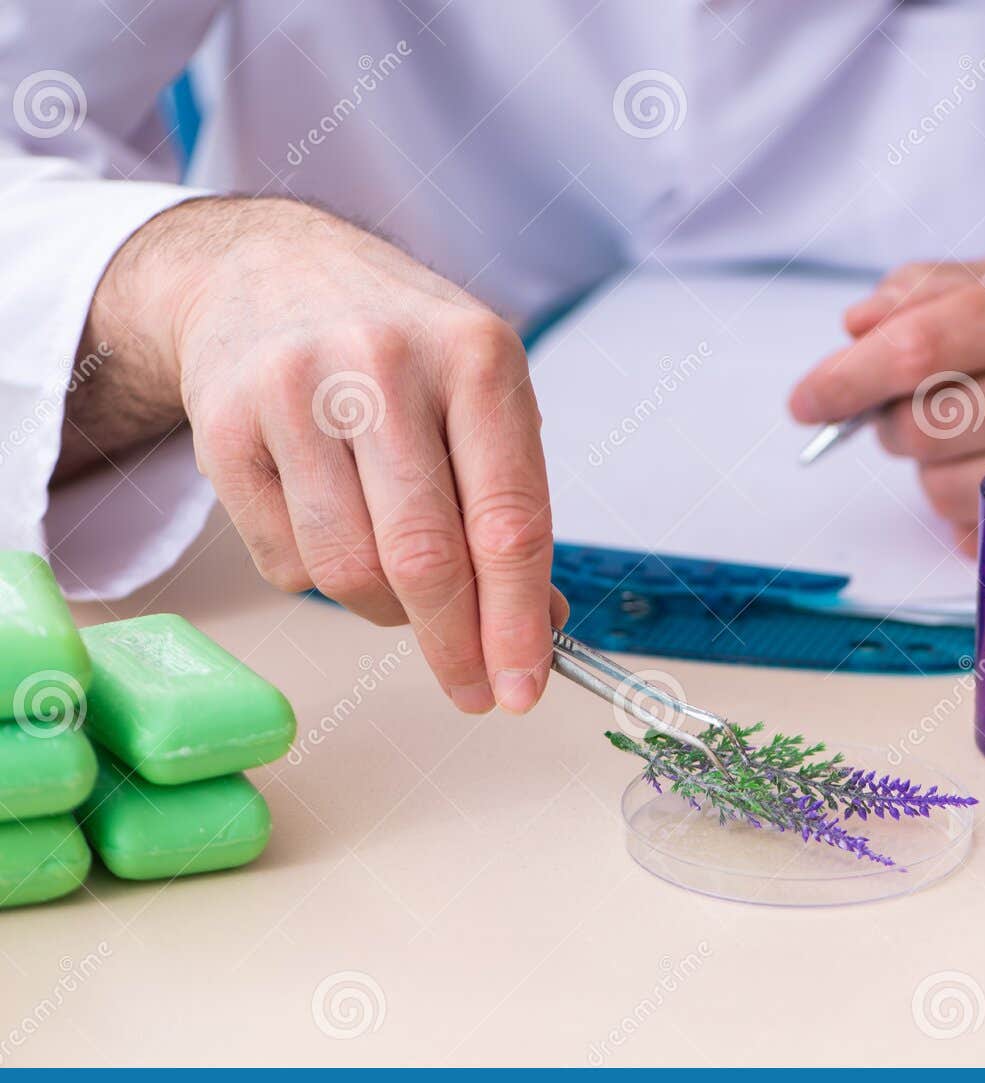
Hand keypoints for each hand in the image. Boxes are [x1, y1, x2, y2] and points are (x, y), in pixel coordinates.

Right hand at [77, 197, 565, 714]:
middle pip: (425, 558)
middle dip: (457, 646)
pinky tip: (342, 535)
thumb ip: (513, 502)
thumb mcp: (484, 393)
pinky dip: (326, 580)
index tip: (525, 686)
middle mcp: (384, 366)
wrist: (268, 268)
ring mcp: (294, 392)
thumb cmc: (400, 346)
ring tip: (407, 598)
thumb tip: (538, 625)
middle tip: (475, 690)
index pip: (506, 522)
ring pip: (348, 571)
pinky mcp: (225, 427)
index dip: (518, 623)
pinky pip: (286, 561)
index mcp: (476, 356)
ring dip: (388, 616)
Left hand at [789, 260, 984, 547]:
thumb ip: (940, 290)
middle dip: (893, 426)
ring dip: (936, 472)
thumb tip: (853, 325)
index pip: (924, 345)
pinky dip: (975, 512)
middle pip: (925, 426)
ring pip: (946, 488)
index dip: (848, 377)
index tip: (806, 400)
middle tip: (909, 415)